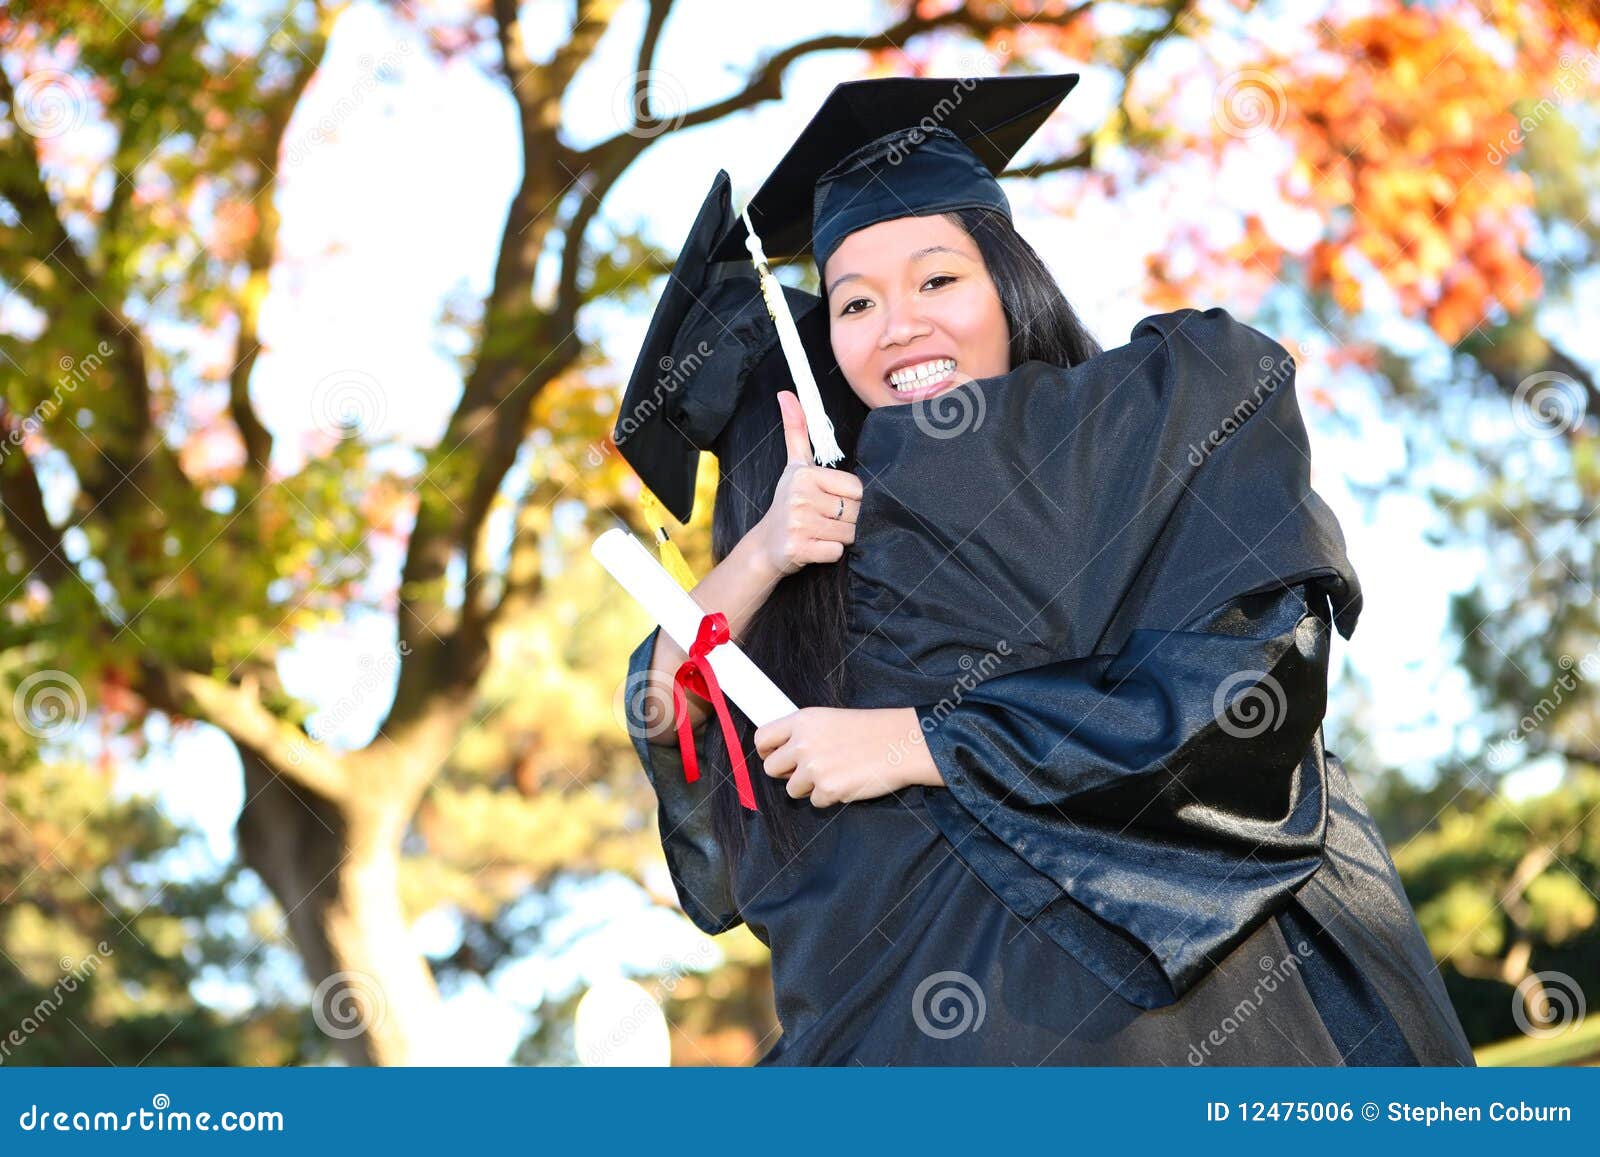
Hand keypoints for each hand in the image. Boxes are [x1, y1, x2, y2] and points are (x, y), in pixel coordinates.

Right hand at [747, 391, 862, 577]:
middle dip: (847, 520)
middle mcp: (800, 497)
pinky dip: (830, 553)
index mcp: (806, 475)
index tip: (829, 502)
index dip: (849, 499)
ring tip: (820, 533)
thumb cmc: (787, 503)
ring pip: (849, 533)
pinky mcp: (799, 548)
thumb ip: (796, 429)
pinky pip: (836, 552)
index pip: (856, 488)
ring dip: (839, 537)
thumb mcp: (794, 466)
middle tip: (825, 520)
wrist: (766, 545)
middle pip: (855, 511)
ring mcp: (799, 524)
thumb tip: (786, 394)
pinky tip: (815, 548)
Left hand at [753, 707, 940, 806]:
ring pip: (792, 789)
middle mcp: (802, 743)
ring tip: (836, 773)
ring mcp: (813, 768)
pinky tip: (847, 781)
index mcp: (802, 721)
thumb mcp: (831, 719)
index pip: (762, 738)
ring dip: (810, 787)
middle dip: (786, 773)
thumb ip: (804, 732)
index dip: (765, 751)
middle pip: (771, 768)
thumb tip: (784, 751)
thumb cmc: (871, 731)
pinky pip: (815, 802)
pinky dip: (829, 796)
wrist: (902, 743)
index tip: (773, 756)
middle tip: (808, 770)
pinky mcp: (827, 790)